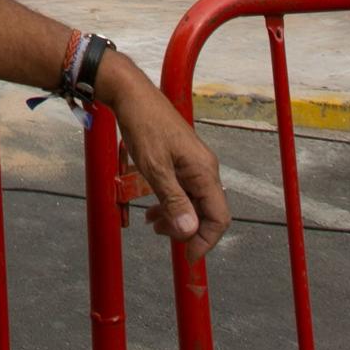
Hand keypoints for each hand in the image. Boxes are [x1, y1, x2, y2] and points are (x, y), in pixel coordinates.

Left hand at [101, 55, 230, 255]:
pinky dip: (170, 202)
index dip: (206, 240)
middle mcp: (204, 168)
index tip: (187, 256)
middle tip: (161, 235)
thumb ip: (173, 200)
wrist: (130, 93)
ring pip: (193, 201)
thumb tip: (189, 231)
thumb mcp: (154, 167)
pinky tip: (152, 209)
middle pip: (207, 211)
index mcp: (204, 171)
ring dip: (176, 217)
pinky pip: (182, 188)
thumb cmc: (142, 125)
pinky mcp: (180, 158)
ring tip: (153, 224)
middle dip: (187, 229)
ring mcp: (193, 163)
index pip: (219, 217)